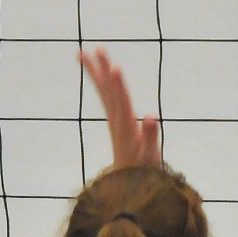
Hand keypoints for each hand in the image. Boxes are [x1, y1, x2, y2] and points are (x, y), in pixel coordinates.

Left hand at [79, 48, 160, 168]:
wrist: (129, 188)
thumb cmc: (143, 173)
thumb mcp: (150, 157)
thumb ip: (150, 136)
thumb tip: (151, 115)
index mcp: (125, 127)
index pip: (121, 101)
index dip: (118, 84)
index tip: (113, 67)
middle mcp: (117, 121)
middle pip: (107, 91)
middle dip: (102, 70)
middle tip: (96, 48)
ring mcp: (115, 121)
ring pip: (104, 92)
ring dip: (97, 72)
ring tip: (86, 53)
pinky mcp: (117, 122)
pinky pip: (107, 98)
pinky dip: (103, 84)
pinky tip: (101, 74)